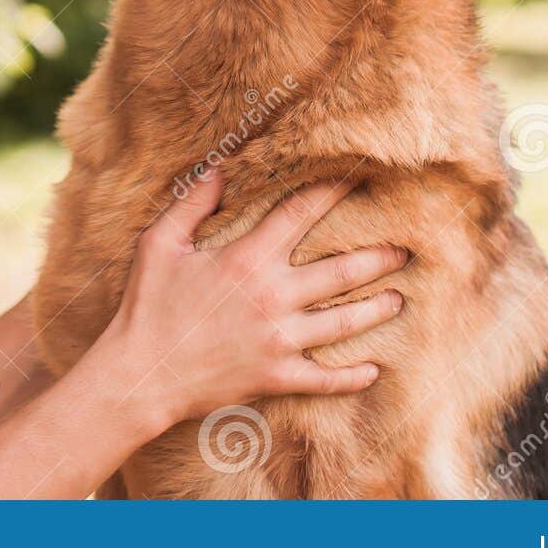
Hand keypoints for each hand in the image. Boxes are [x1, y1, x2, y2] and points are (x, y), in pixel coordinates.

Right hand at [100, 166, 406, 426]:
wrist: (141, 375)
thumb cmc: (147, 307)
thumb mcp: (159, 245)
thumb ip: (191, 204)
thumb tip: (217, 168)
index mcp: (248, 259)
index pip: (301, 214)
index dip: (333, 191)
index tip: (361, 176)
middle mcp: (274, 297)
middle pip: (342, 270)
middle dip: (379, 255)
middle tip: (407, 247)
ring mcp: (279, 340)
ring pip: (344, 322)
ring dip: (377, 308)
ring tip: (399, 298)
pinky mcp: (275, 376)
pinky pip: (324, 379)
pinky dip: (352, 377)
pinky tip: (373, 370)